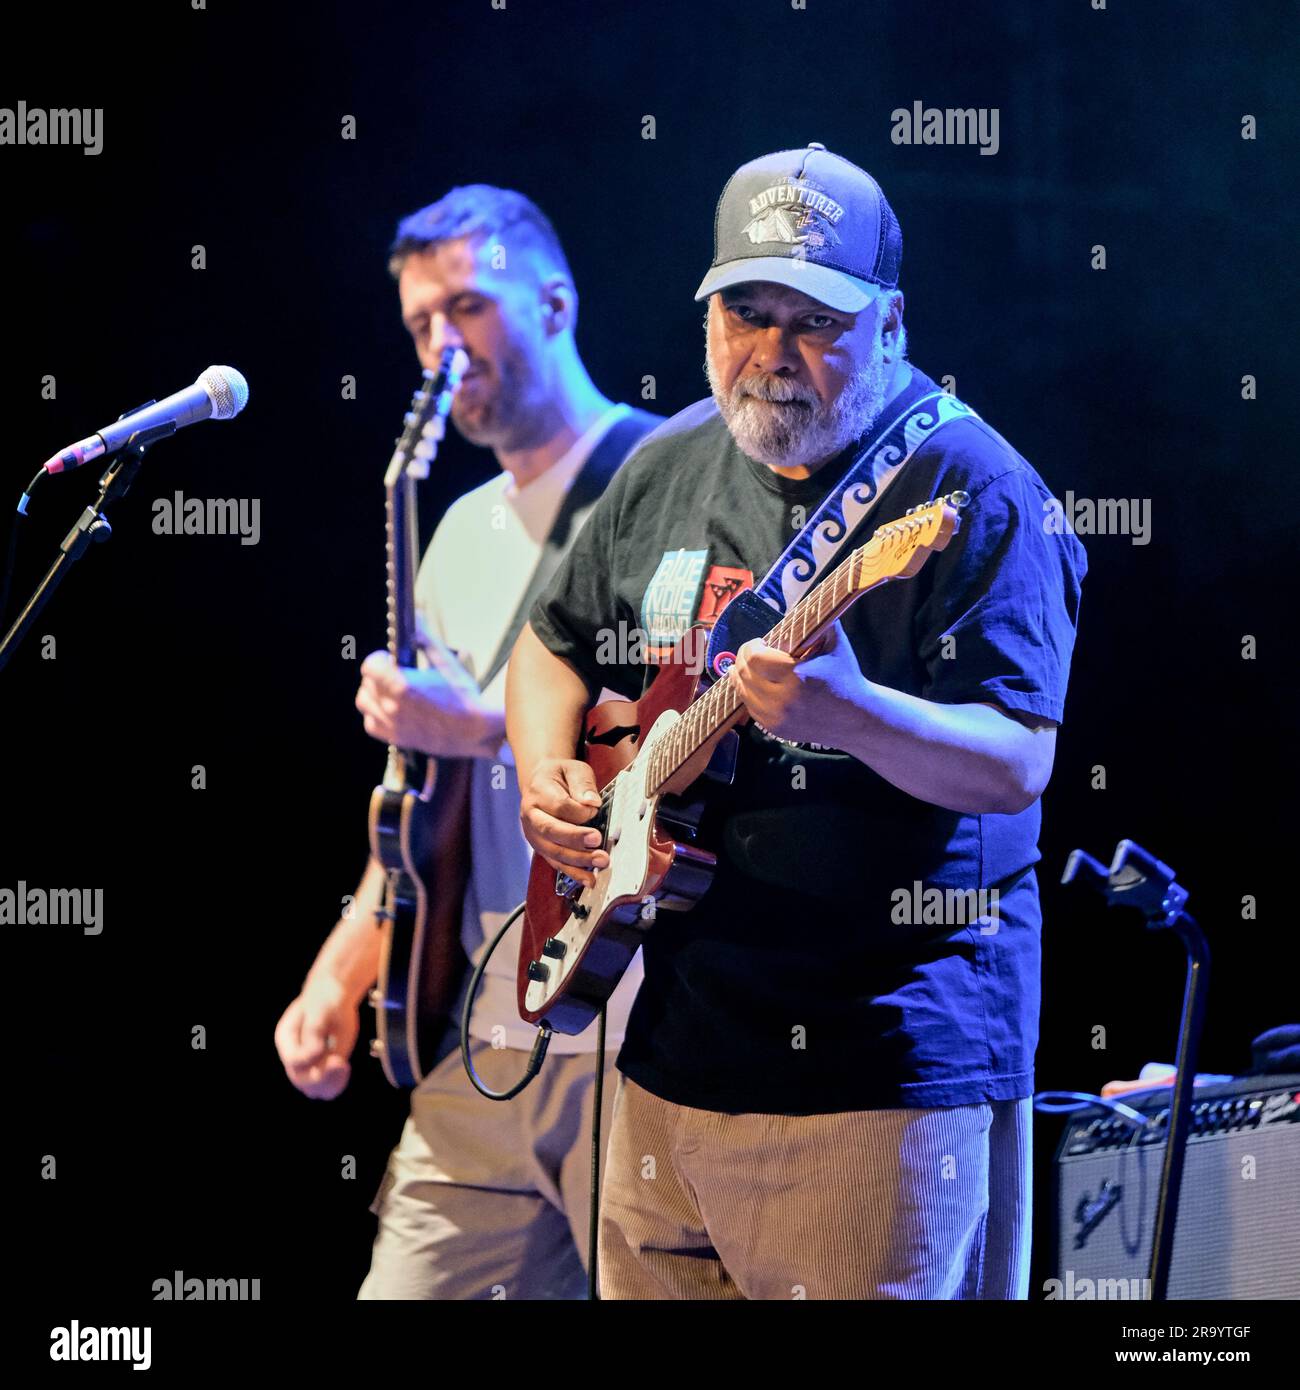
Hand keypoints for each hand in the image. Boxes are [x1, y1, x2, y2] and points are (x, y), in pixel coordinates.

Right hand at [274, 975, 360, 1099]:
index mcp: (286, 1037)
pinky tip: (345, 1068)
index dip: (313, 1060)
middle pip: (300, 1079)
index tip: (333, 1053)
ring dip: (330, 1082)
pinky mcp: (320, 1069)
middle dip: (322, 1076)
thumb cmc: (327, 1000)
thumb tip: (315, 1053)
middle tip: (342, 1063)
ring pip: (312, 1089)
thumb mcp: (321, 1009)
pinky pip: (325, 1089)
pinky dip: (336, 1084)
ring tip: (344, 1065)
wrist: (334, 998)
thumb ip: (313, 1029)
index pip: (294, 1060)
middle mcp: (292, 1055)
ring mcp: (305, 1065)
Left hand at [356, 637, 501, 756]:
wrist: (474, 731)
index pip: (369, 666)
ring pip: (365, 703)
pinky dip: (375, 715)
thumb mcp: (446, 662)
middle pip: (367, 683)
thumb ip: (426, 639)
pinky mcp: (396, 738)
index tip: (389, 658)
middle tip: (393, 673)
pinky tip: (391, 708)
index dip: (378, 659)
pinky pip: (371, 724)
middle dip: (377, 674)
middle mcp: (393, 706)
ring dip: (373, 693)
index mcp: (402, 685)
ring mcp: (393, 724)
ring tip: (390, 690)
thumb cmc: (463, 696)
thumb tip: (417, 615)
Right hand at [519, 757, 609, 888]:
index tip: (595, 808)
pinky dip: (573, 873)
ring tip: (600, 861)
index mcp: (538, 791)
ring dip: (578, 860)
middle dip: (576, 839)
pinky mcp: (541, 848)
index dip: (579, 810)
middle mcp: (531, 815)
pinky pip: (556, 862)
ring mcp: (533, 834)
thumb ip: (582, 784)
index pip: (559, 805)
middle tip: (597, 841)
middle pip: (551, 830)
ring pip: (553, 851)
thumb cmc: (560, 775)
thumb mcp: (573, 769)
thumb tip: (591, 803)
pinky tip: (589, 879)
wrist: (540, 782)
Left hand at [727, 618, 866, 749]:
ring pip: (742, 691)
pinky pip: (749, 707)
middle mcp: (784, 700)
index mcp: (797, 676)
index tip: (760, 641)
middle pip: (744, 673)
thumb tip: (805, 599)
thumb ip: (819, 619)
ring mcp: (777, 718)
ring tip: (749, 665)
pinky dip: (748, 693)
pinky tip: (755, 683)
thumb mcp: (836, 643)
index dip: (751, 646)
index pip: (755, 658)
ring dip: (742, 675)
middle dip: (744, 658)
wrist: (856, 718)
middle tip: (753, 651)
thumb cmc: (846, 676)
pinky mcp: (775, 729)